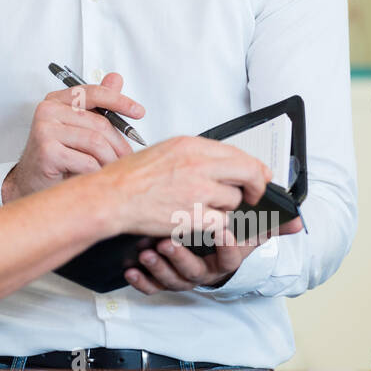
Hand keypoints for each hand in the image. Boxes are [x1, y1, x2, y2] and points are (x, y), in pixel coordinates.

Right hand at [1, 73, 143, 202]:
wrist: (32, 183)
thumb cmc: (57, 157)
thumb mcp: (79, 129)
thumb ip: (98, 106)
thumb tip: (116, 78)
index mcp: (57, 100)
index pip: (94, 93)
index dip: (119, 101)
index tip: (139, 111)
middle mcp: (48, 110)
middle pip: (99, 123)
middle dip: (119, 144)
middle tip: (126, 158)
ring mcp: (45, 129)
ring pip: (96, 143)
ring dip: (109, 160)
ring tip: (110, 170)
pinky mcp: (47, 150)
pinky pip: (87, 161)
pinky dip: (96, 172)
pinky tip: (93, 177)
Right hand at [99, 135, 272, 238]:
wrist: (112, 196)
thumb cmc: (130, 177)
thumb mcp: (164, 150)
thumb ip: (194, 155)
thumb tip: (220, 162)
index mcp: (190, 145)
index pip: (237, 152)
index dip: (253, 166)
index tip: (258, 174)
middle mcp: (198, 164)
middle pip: (247, 172)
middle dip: (255, 185)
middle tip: (253, 194)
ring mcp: (198, 190)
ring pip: (234, 199)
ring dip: (225, 207)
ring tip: (205, 207)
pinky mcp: (195, 215)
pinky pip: (222, 222)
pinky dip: (214, 225)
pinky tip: (199, 221)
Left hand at [125, 213, 303, 293]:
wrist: (210, 254)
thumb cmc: (226, 240)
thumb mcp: (248, 232)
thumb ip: (270, 225)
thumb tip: (298, 223)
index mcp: (224, 260)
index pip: (230, 259)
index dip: (226, 247)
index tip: (220, 232)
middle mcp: (204, 271)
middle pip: (194, 272)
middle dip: (180, 258)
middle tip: (167, 242)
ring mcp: (183, 276)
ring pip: (172, 280)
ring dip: (158, 267)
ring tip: (146, 251)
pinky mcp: (164, 279)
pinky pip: (152, 287)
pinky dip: (141, 280)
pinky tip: (131, 269)